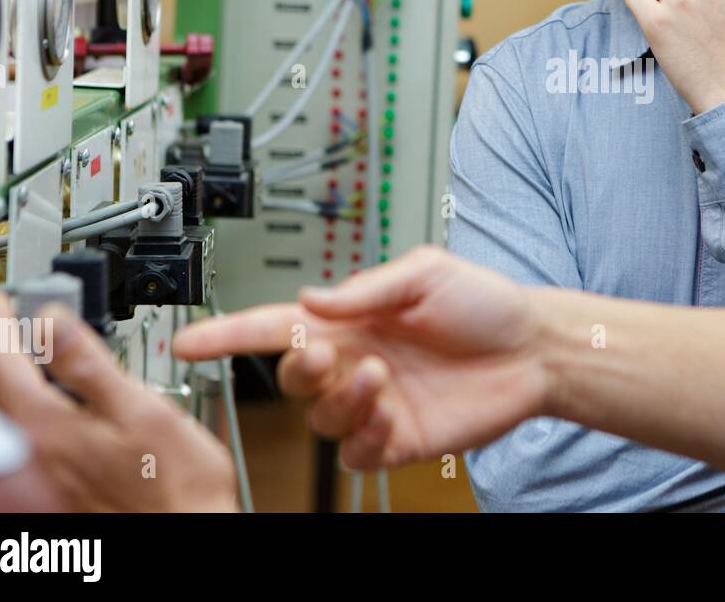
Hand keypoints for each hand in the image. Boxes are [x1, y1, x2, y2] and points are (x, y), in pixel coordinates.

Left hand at [0, 288, 237, 511]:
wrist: (185, 535)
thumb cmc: (176, 485)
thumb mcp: (144, 410)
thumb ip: (91, 365)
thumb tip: (55, 321)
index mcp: (49, 427)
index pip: (3, 361)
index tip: (0, 299)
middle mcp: (31, 455)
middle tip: (9, 322)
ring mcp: (38, 476)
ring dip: (3, 382)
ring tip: (21, 358)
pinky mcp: (51, 491)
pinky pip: (16, 442)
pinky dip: (18, 413)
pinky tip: (43, 411)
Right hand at [172, 246, 550, 469]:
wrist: (534, 349)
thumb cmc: (485, 303)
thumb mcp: (425, 273)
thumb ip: (365, 289)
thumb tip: (312, 297)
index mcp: (352, 319)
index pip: (276, 326)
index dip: (229, 334)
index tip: (189, 340)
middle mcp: (355, 361)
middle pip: (289, 379)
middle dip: (297, 369)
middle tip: (326, 353)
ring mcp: (374, 403)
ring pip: (320, 418)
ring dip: (341, 399)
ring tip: (380, 376)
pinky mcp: (397, 438)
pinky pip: (355, 451)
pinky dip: (363, 435)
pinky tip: (392, 412)